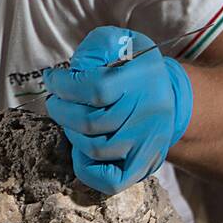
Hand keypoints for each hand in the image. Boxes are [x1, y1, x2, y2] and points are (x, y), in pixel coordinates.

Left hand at [42, 26, 192, 194]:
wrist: (170, 96)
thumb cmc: (135, 67)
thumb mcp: (121, 42)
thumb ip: (96, 47)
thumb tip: (75, 68)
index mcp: (145, 78)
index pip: (96, 89)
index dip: (64, 85)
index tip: (52, 78)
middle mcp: (149, 113)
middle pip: (91, 122)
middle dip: (61, 110)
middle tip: (56, 101)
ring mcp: (147, 143)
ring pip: (96, 149)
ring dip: (71, 134)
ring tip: (69, 120)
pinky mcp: (144, 164)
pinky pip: (111, 180)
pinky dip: (86, 169)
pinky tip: (79, 150)